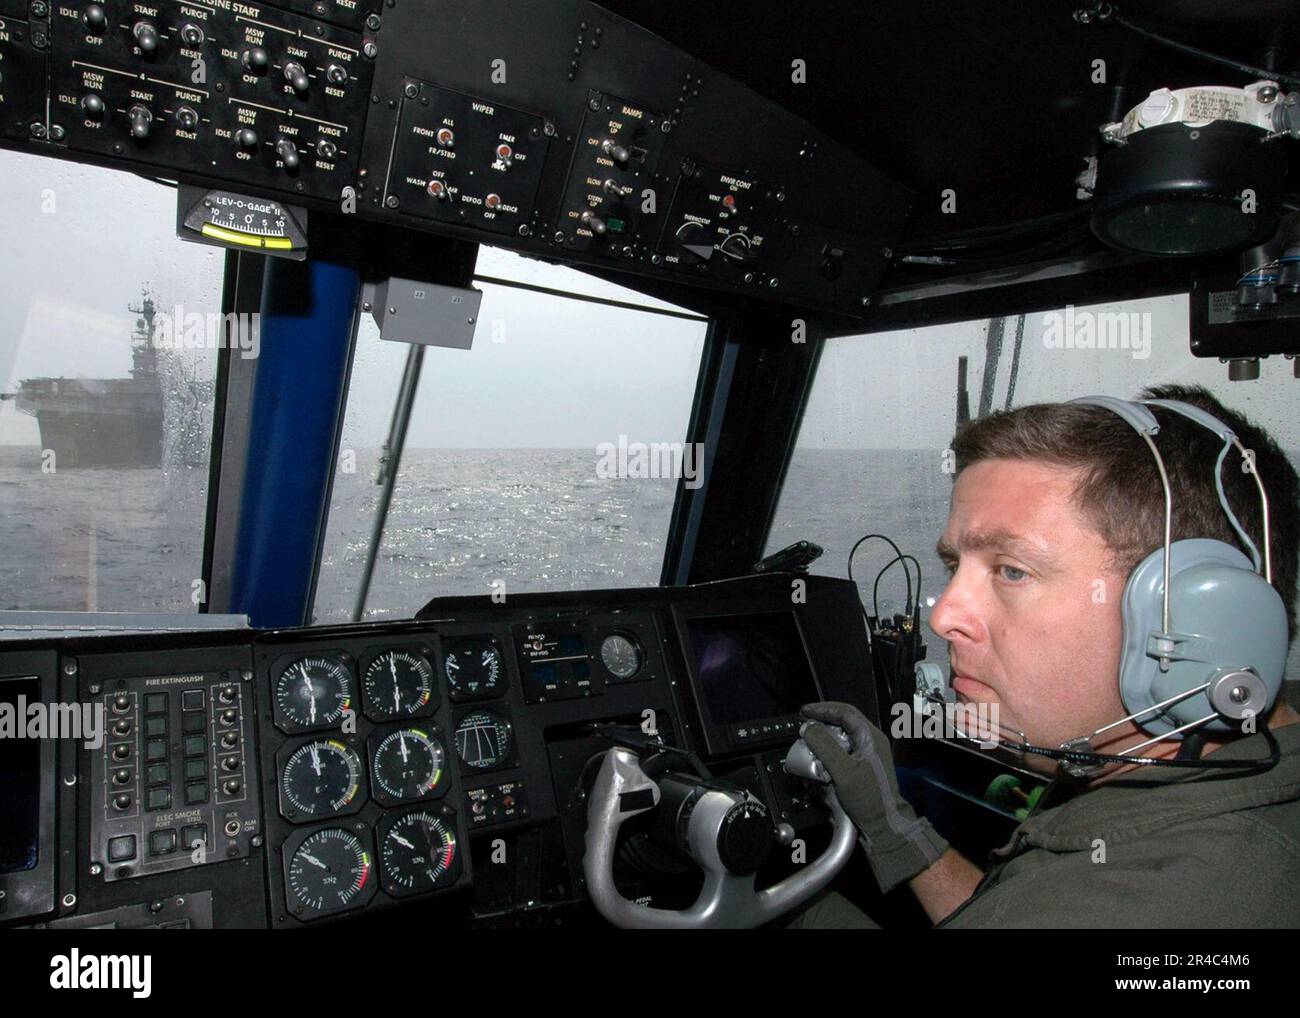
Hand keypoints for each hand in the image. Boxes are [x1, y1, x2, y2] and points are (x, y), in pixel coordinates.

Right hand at [800, 701, 947, 892]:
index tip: (803, 712)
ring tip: (809, 739)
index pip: (846, 712)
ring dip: (826, 735)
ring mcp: (870, 754)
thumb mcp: (842, 771)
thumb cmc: (866, 797)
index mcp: (871, 737)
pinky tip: (820, 756)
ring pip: (845, 735)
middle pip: (846, 721)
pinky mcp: (865, 766)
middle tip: (804, 724)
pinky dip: (830, 749)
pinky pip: (845, 749)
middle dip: (823, 720)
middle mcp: (872, 741)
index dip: (823, 709)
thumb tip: (807, 727)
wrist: (884, 825)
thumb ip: (824, 746)